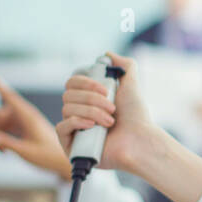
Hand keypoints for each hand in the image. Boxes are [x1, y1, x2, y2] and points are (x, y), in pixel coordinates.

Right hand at [0, 64, 70, 177]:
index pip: (7, 94)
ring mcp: (21, 121)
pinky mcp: (21, 127)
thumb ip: (7, 143)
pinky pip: (4, 127)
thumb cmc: (49, 155)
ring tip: (2, 150)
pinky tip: (4, 150)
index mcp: (27, 115)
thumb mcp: (26, 151)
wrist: (61, 160)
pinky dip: (0, 136)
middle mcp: (23, 115)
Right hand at [57, 51, 159, 173]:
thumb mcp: (131, 84)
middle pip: (68, 94)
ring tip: (110, 121)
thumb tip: (106, 55)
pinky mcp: (70, 145)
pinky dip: (77, 122)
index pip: (72, 82)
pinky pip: (61, 126)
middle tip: (112, 108)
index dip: (85, 82)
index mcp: (89, 99)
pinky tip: (92, 126)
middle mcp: (80, 113)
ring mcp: (74, 130)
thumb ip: (124, 66)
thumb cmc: (137, 117)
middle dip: (92, 98)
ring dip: (91, 112)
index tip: (105, 89)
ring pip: (66, 109)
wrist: (140, 141)